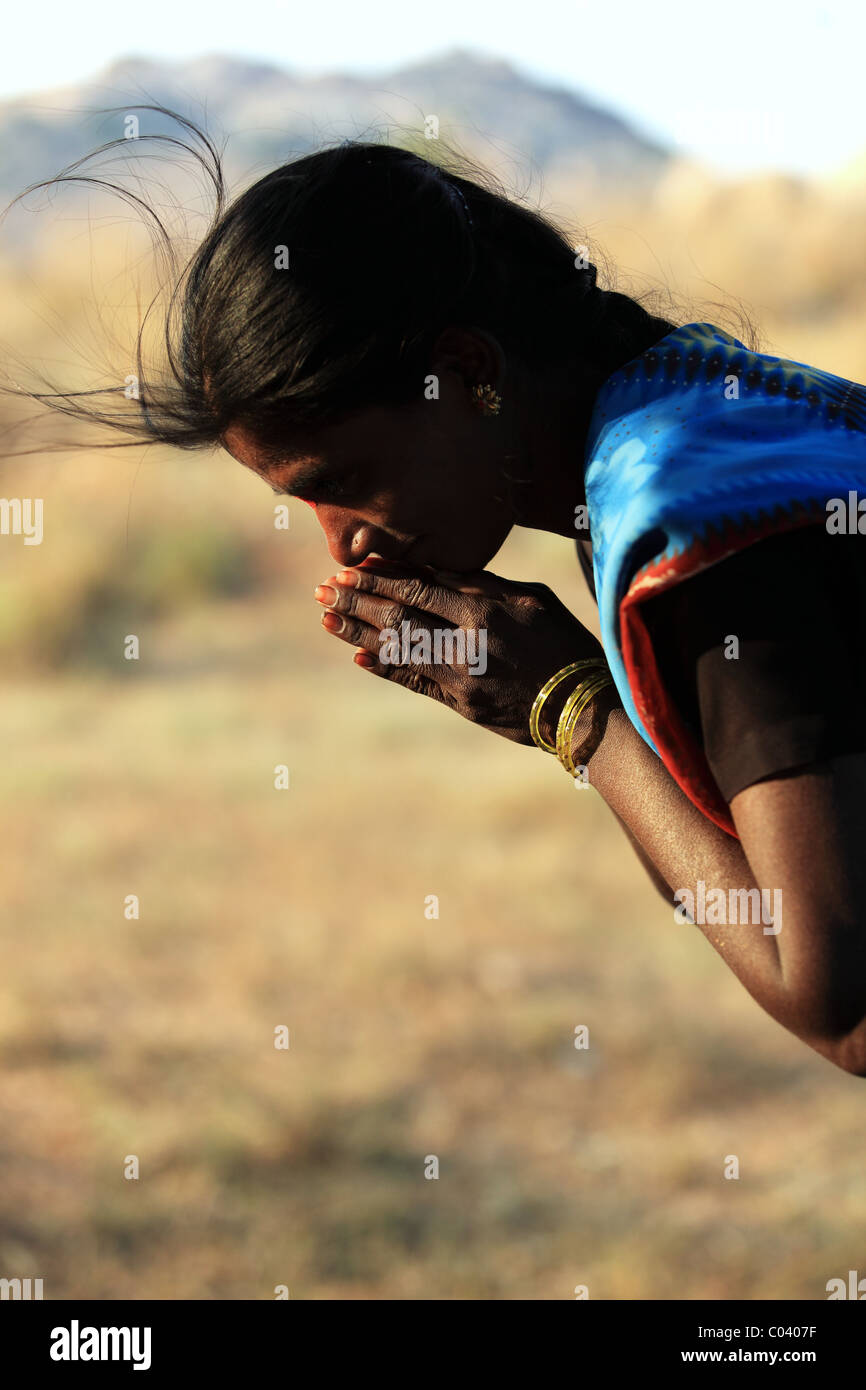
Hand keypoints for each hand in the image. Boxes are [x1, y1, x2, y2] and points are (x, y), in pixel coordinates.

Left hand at [313, 558, 608, 748]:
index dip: (381, 578)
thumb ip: (486, 586)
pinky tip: (359, 656)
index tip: (351, 566)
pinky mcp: (461, 704)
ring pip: (398, 649)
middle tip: (324, 588)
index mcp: (486, 611)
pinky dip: (385, 668)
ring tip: (327, 616)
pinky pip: (414, 683)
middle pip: (399, 617)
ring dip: (359, 632)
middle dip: (358, 600)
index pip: (419, 589)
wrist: (584, 706)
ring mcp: (461, 677)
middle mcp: (467, 644)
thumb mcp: (533, 600)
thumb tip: (440, 570)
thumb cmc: (565, 643)